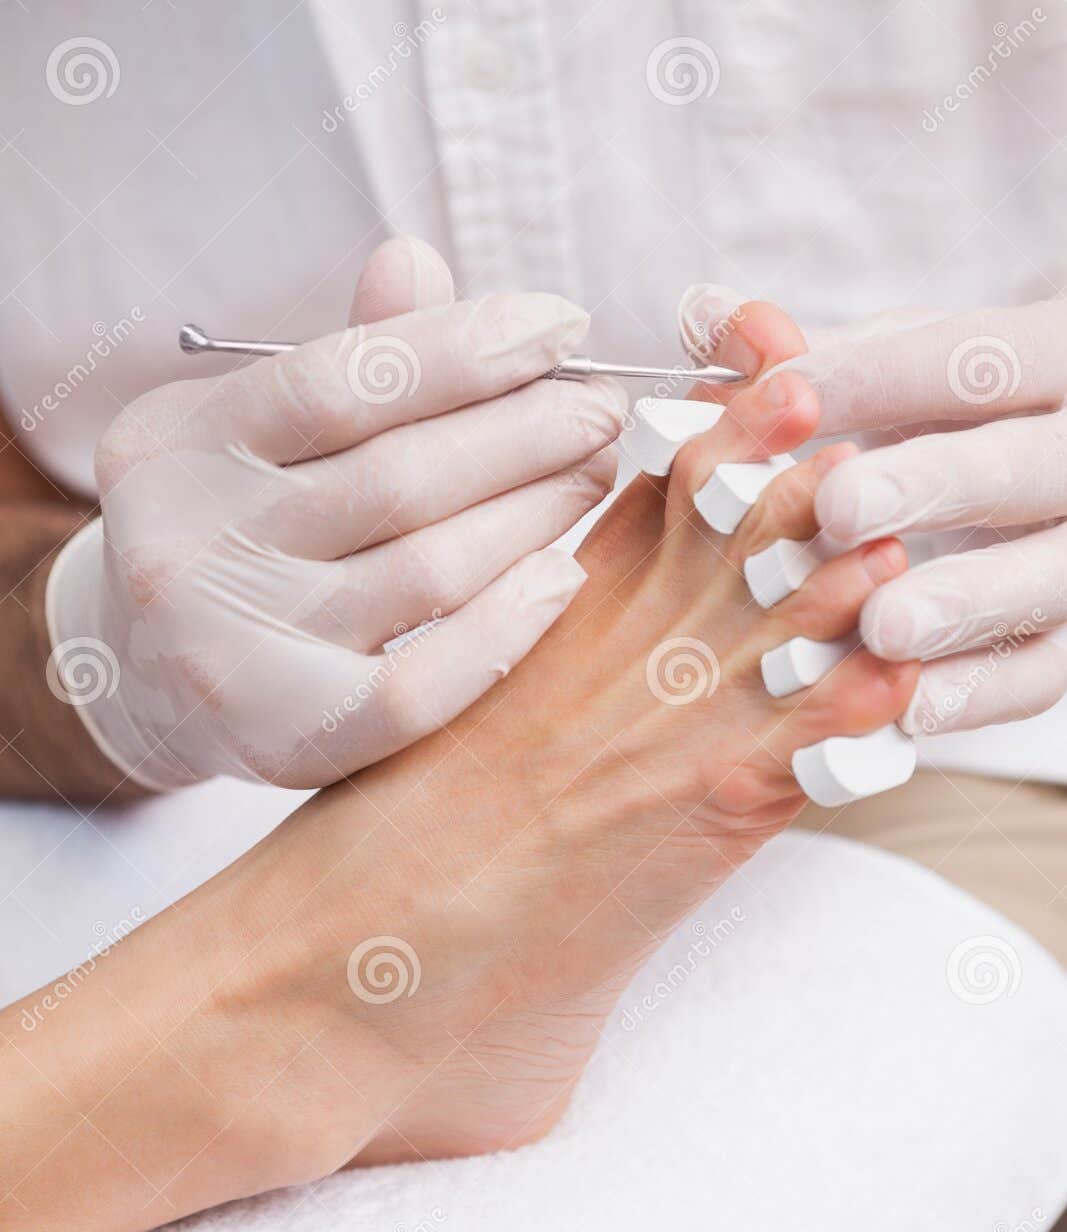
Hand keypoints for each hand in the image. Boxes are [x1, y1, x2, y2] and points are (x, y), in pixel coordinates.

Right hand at [46, 236, 621, 789]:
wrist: (151, 684)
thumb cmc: (233, 535)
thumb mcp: (254, 436)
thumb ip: (341, 359)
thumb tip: (416, 258)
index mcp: (175, 446)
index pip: (339, 380)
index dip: (465, 346)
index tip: (562, 326)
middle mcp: (186, 547)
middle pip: (400, 477)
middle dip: (529, 433)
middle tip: (601, 413)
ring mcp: (231, 652)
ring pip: (429, 570)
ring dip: (538, 515)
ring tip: (593, 475)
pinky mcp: (285, 740)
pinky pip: (422, 686)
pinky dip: (507, 628)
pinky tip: (564, 579)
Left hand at [678, 286, 1066, 737]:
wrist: (1023, 495)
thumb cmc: (937, 421)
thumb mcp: (887, 367)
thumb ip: (802, 353)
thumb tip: (719, 320)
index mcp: (1048, 361)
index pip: (975, 360)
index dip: (880, 377)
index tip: (785, 397)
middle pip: (1024, 466)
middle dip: (932, 484)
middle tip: (840, 507)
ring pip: (1048, 580)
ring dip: (964, 603)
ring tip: (882, 625)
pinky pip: (1040, 673)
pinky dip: (977, 692)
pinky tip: (909, 704)